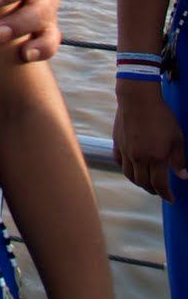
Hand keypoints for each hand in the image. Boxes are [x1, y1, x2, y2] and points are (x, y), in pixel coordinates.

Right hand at [114, 80, 186, 200]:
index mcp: (155, 158)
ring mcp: (126, 151)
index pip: (159, 184)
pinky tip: (132, 166)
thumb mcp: (178, 138)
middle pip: (143, 182)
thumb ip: (179, 159)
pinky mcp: (117, 143)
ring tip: (146, 181)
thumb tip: (182, 175)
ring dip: (138, 182)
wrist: (138, 99)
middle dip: (152, 190)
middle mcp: (138, 157)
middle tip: (160, 191)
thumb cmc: (161, 116)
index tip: (171, 199)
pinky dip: (126, 168)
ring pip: (129, 175)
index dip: (165, 194)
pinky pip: (119, 161)